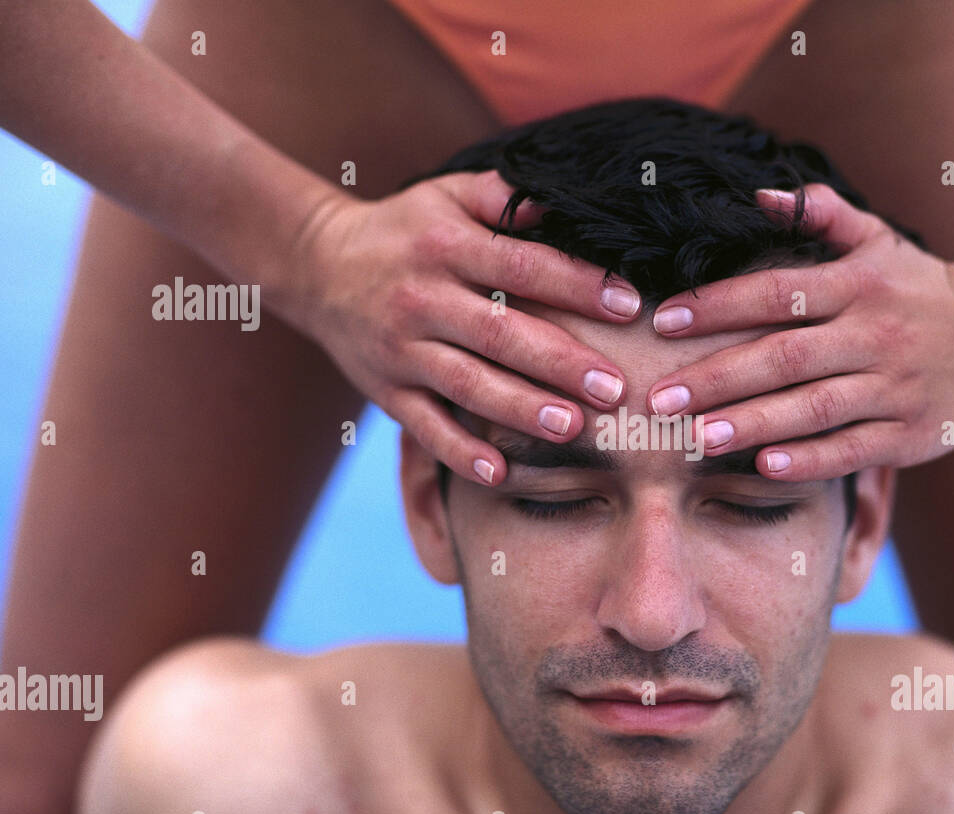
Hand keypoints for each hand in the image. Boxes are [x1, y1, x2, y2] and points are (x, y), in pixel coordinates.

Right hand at [278, 170, 641, 483]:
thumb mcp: (447, 193)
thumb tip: (563, 201)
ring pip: (467, 384)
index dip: (577, 285)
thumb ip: (504, 196)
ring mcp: (402, 350)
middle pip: (500, 333)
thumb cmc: (404, 229)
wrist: (316, 265)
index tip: (629, 305)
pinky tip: (500, 473)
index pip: (522, 267)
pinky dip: (459, 452)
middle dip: (561, 362)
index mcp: (446, 246)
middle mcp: (423, 299)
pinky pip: (424, 427)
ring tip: (573, 428)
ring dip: (521, 409)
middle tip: (615, 387)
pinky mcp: (386, 391)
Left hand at [642, 184, 953, 477]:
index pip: (774, 293)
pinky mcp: (912, 434)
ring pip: (811, 408)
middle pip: (782, 356)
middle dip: (715, 378)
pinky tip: (763, 466)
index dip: (716, 306)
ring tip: (697, 437)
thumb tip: (762, 196)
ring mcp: (895, 387)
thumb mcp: (881, 240)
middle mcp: (874, 334)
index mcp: (858, 285)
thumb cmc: (928, 287)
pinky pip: (851, 448)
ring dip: (751, 424)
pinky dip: (807, 458)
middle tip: (659, 400)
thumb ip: (822, 214)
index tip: (664, 321)